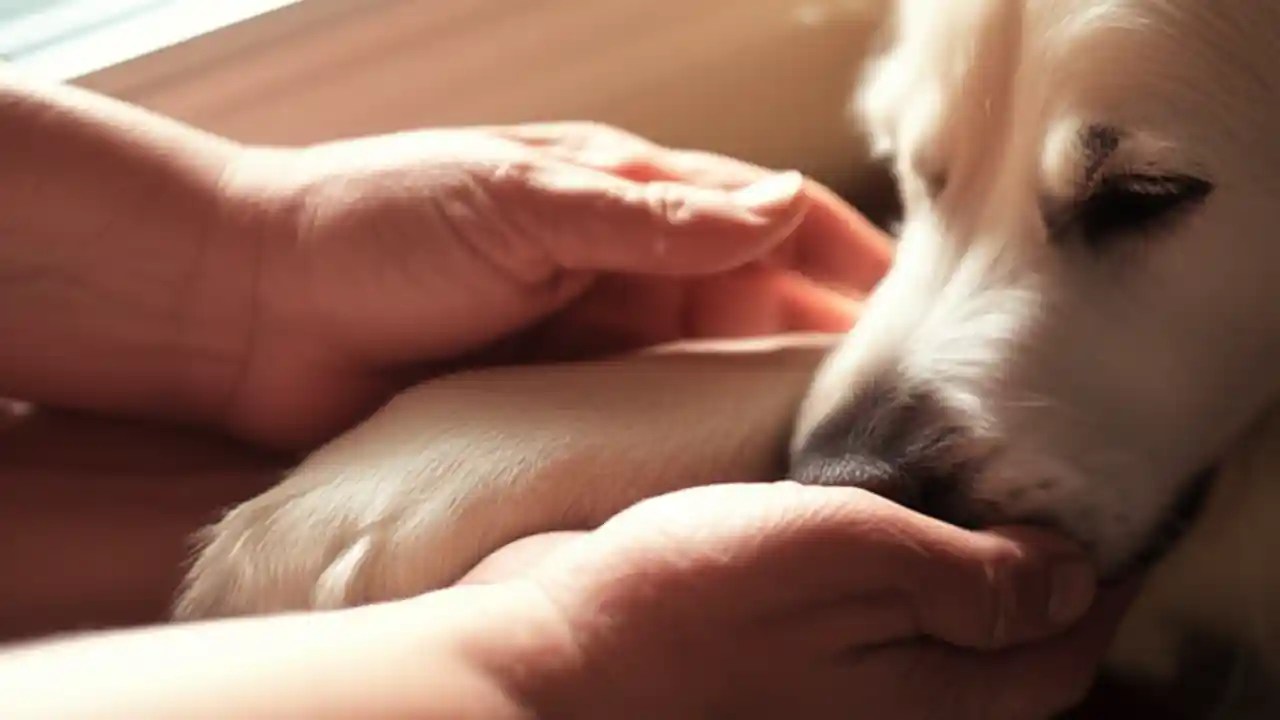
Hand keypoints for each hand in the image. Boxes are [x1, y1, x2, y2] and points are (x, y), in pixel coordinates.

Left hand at [224, 123, 891, 446]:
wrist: (252, 307)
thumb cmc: (376, 222)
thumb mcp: (521, 199)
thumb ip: (653, 215)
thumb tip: (781, 202)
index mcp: (629, 198)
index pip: (771, 221)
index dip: (847, 262)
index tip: (919, 315)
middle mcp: (628, 271)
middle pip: (760, 308)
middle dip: (829, 346)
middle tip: (906, 404)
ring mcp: (598, 344)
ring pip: (715, 376)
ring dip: (772, 405)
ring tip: (845, 451)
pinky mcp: (560, 408)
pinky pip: (651, 431)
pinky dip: (699, 449)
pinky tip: (741, 479)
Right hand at [454, 483, 1131, 719]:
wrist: (553, 665)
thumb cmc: (689, 608)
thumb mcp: (847, 556)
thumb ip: (970, 573)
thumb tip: (1075, 575)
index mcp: (935, 701)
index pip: (1063, 643)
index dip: (1097, 572)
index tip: (1106, 501)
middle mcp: (895, 713)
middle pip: (1006, 649)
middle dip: (1033, 565)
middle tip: (1031, 476)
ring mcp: (835, 696)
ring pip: (935, 634)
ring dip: (958, 563)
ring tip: (959, 484)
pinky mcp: (784, 667)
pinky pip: (867, 625)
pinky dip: (887, 572)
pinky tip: (866, 517)